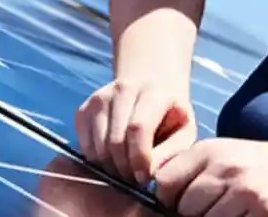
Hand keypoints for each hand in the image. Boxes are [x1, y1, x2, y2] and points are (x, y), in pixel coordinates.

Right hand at [74, 77, 197, 185]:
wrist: (151, 87)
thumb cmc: (170, 116)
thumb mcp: (183, 132)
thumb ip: (171, 153)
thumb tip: (149, 172)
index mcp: (153, 92)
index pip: (138, 128)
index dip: (139, 158)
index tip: (144, 177)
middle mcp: (123, 88)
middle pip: (115, 139)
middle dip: (124, 168)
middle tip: (134, 179)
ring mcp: (100, 97)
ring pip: (98, 144)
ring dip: (110, 167)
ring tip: (125, 171)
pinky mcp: (84, 108)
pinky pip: (84, 144)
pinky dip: (96, 160)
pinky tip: (112, 160)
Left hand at [155, 138, 267, 216]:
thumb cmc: (251, 164)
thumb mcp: (217, 154)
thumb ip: (186, 171)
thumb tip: (159, 199)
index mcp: (210, 152)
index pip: (166, 184)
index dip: (167, 199)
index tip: (178, 203)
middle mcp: (229, 170)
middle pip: (186, 210)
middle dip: (194, 214)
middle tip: (212, 208)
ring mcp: (250, 194)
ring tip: (231, 211)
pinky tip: (245, 215)